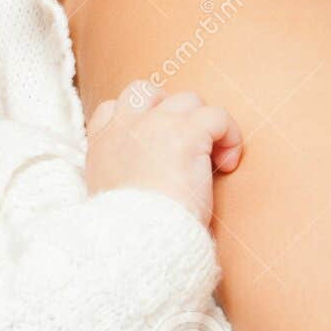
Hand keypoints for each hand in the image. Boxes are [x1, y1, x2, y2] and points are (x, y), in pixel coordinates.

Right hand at [84, 79, 243, 226]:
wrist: (138, 239)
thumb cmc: (129, 232)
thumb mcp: (112, 201)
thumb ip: (124, 180)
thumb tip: (149, 185)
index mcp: (101, 147)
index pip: (110, 108)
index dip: (136, 118)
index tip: (153, 143)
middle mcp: (123, 129)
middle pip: (144, 91)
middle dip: (168, 110)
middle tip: (185, 142)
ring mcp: (153, 125)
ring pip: (187, 100)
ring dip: (202, 124)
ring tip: (212, 157)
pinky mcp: (185, 133)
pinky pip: (217, 116)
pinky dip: (229, 136)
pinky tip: (228, 164)